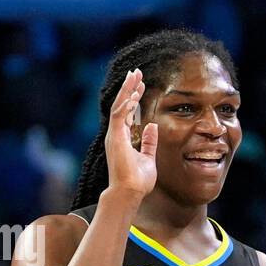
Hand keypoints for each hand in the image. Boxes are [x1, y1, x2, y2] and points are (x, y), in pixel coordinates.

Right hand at [104, 68, 157, 198]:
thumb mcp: (148, 158)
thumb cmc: (138, 180)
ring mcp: (114, 136)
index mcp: (122, 138)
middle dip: (129, 88)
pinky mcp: (115, 139)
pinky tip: (133, 96)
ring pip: (118, 107)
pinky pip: (118, 117)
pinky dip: (125, 106)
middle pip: (121, 105)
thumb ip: (149, 142)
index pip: (127, 112)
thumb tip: (152, 125)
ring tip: (135, 77)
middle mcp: (116, 134)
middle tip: (136, 72)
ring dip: (127, 91)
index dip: (133, 97)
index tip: (141, 85)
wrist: (130, 192)